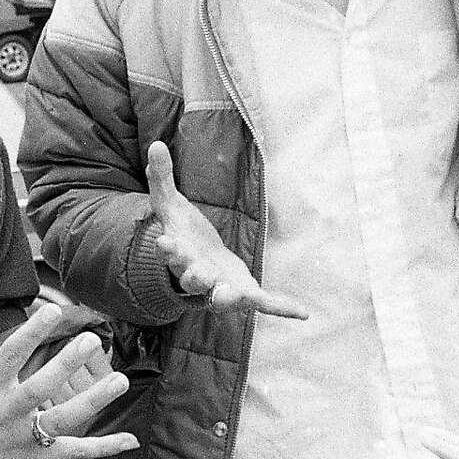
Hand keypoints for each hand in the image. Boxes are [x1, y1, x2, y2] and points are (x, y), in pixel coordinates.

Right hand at [0, 297, 139, 458]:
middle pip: (40, 388)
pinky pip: (72, 453)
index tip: (52, 311)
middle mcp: (5, 411)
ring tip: (120, 380)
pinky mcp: (33, 458)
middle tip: (91, 339)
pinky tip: (131, 440)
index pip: (10, 355)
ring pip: (62, 420)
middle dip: (66, 364)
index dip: (31, 333)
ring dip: (93, 402)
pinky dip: (102, 447)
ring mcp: (21, 437)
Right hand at [144, 142, 306, 319]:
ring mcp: (219, 288)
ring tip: (238, 297)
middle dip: (194, 277)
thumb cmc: (183, 234)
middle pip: (192, 280)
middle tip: (198, 274)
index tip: (165, 242)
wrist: (197, 264)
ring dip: (228, 299)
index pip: (170, 252)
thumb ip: (162, 177)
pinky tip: (303, 313)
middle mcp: (196, 275)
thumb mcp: (170, 204)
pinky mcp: (243, 293)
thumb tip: (155, 145)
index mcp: (179, 253)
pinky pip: (262, 304)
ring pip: (221, 299)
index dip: (168, 249)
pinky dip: (280, 308)